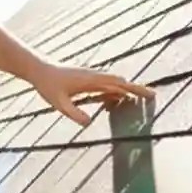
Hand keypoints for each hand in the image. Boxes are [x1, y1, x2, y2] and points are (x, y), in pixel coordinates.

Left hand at [27, 61, 154, 125]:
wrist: (39, 69)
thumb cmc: (48, 85)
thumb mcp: (58, 103)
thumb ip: (73, 113)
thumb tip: (89, 123)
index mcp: (91, 81)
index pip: (118, 84)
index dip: (133, 89)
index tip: (148, 94)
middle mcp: (94, 77)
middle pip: (120, 82)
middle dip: (136, 89)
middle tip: (153, 97)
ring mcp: (91, 78)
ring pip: (114, 83)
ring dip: (127, 90)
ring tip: (141, 100)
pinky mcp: (87, 81)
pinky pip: (105, 86)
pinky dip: (115, 92)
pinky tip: (117, 100)